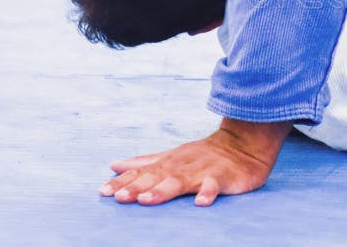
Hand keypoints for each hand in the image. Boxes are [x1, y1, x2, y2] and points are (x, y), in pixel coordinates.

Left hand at [99, 118, 291, 205]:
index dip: (122, 182)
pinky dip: (208, 192)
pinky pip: (215, 185)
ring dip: (164, 190)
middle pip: (156, 177)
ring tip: (147, 200)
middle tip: (119, 197)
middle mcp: (181, 166)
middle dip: (137, 187)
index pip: (141, 172)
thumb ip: (143, 162)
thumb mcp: (170, 156)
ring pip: (181, 181)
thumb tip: (113, 164)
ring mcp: (202, 171)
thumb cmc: (203, 155)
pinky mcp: (223, 177)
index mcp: (168, 163)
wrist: (243, 144)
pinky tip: (201, 202)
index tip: (103, 192)